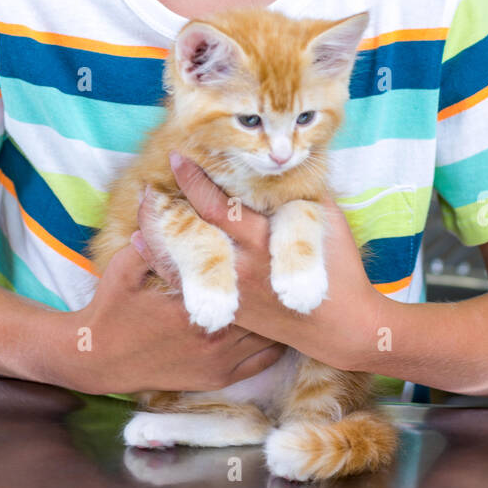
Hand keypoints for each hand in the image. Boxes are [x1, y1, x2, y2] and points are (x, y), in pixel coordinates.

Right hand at [67, 240, 287, 394]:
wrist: (97, 360)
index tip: (277, 234)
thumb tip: (157, 193)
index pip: (239, 269)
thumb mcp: (126, 265)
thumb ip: (151, 235)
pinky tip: (282, 325)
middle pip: (264, 302)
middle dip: (279, 281)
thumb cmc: (111, 308)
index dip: (262, 250)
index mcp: (195, 299)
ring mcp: (220, 358)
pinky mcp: (219, 377)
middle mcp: (213, 331)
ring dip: (281, 312)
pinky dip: (276, 343)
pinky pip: (264, 360)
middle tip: (298, 262)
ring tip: (294, 289)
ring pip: (270, 332)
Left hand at [134, 153, 379, 372]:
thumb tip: (283, 162)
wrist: (343, 328)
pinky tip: (147, 245)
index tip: (176, 159)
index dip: (195, 182)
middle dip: (170, 205)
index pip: (219, 206)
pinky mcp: (233, 310)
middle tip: (150, 181)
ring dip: (161, 234)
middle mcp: (243, 266)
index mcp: (265, 240)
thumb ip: (302, 192)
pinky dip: (168, 265)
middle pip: (196, 232)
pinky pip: (193, 286)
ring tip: (144, 206)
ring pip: (187, 260)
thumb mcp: (327, 222)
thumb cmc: (342, 270)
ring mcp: (235, 291)